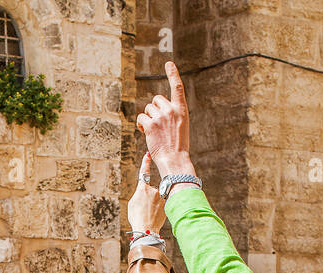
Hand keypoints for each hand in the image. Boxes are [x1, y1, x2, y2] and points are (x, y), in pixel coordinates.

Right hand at [126, 153, 164, 234]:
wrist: (146, 229)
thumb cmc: (136, 217)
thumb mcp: (133, 203)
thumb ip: (140, 194)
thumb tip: (146, 192)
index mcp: (142, 189)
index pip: (143, 172)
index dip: (145, 163)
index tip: (148, 154)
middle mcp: (153, 190)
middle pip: (151, 191)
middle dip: (148, 198)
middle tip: (144, 210)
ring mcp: (161, 197)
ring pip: (157, 198)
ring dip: (154, 204)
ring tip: (150, 214)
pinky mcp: (167, 203)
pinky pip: (162, 203)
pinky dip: (159, 209)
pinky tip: (155, 216)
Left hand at [136, 61, 192, 179]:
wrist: (175, 160)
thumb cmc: (177, 145)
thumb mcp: (180, 125)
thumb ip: (172, 113)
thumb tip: (155, 108)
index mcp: (182, 110)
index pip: (177, 87)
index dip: (173, 74)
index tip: (169, 63)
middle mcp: (172, 110)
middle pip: (156, 99)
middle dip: (154, 110)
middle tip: (158, 124)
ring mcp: (161, 117)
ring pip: (147, 109)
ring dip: (147, 118)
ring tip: (154, 131)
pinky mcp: (150, 125)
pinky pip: (140, 118)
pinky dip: (141, 126)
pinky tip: (146, 134)